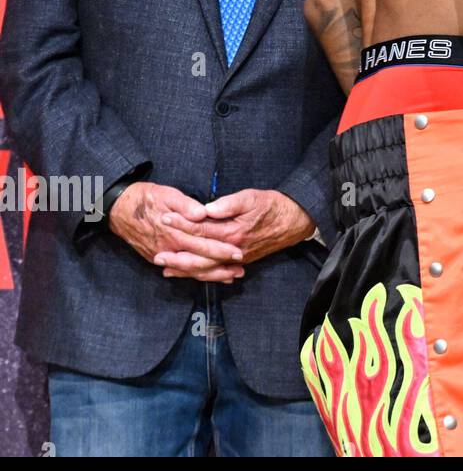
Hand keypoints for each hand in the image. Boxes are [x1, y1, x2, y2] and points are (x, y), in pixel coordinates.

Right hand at [108, 182, 244, 282]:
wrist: (117, 209)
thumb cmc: (145, 198)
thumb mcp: (167, 195)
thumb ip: (186, 205)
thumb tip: (203, 214)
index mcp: (174, 232)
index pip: (202, 244)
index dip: (220, 250)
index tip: (238, 252)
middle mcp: (168, 248)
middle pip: (198, 263)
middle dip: (220, 268)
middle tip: (240, 270)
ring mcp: (161, 255)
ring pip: (189, 270)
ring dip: (211, 275)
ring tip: (230, 277)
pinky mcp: (155, 257)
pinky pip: (178, 269)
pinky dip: (193, 274)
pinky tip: (207, 275)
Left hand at [154, 189, 313, 278]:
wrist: (297, 221)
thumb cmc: (275, 206)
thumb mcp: (253, 197)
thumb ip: (229, 203)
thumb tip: (206, 208)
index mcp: (232, 232)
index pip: (200, 230)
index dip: (180, 224)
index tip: (164, 218)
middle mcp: (232, 249)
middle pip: (198, 255)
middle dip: (176, 253)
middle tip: (156, 252)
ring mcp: (237, 258)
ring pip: (206, 268)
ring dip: (185, 268)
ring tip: (165, 267)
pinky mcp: (241, 260)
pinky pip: (216, 271)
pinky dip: (201, 273)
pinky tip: (188, 272)